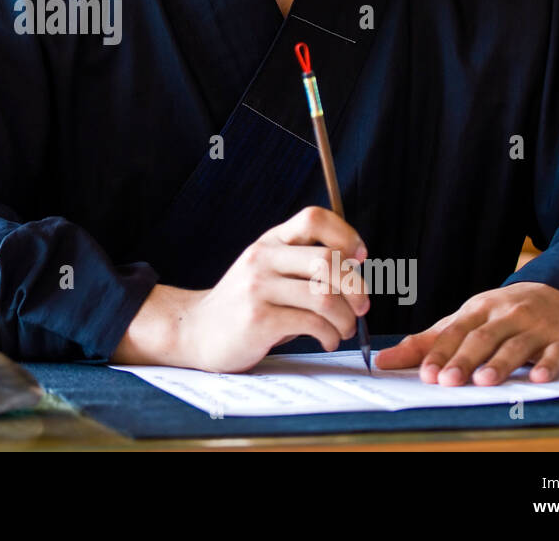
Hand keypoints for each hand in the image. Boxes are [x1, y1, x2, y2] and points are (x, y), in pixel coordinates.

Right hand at [113, 206, 369, 372]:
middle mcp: (263, 258)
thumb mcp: (268, 271)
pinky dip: (330, 335)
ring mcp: (258, 288)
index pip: (314, 218)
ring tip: (344, 329)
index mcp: (270, 241)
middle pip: (328, 260)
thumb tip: (356, 269)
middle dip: (357, 287)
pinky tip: (326, 340)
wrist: (196, 330)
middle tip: (362, 306)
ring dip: (347, 318)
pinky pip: (311, 323)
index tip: (360, 257)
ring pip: (325, 296)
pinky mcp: (258, 319)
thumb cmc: (243, 304)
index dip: (345, 234)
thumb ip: (303, 265)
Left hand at [375, 282, 558, 384]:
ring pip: (516, 345)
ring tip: (484, 381)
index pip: (455, 332)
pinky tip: (539, 378)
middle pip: (482, 339)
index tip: (425, 374)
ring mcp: (535, 327)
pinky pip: (555, 353)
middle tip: (447, 381)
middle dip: (464, 360)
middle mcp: (505, 316)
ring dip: (500, 364)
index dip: (439, 353)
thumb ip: (428, 342)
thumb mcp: (466, 320)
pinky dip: (548, 365)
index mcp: (478, 310)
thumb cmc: (502, 314)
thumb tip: (385, 360)